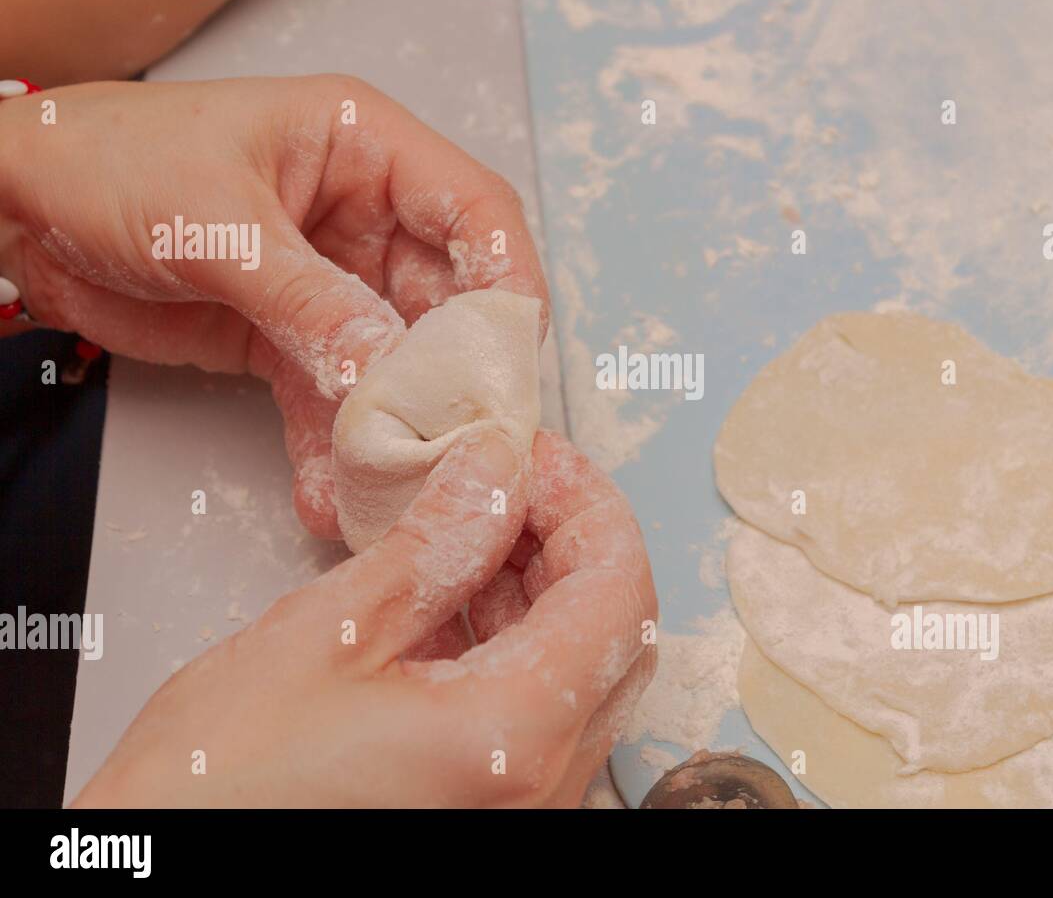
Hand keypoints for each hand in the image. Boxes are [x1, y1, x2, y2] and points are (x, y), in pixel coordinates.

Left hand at [0, 76, 549, 537]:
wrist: (17, 205)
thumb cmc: (111, 161)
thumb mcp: (215, 224)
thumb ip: (307, 300)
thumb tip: (385, 368)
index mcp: (364, 149)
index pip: (475, 210)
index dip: (507, 278)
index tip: (511, 352)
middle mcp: (364, 216)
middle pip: (446, 300)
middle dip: (451, 374)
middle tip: (456, 440)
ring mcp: (334, 282)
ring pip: (395, 361)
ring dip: (393, 425)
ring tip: (387, 481)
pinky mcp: (295, 338)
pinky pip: (335, 395)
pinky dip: (335, 443)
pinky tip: (328, 487)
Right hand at [72, 429, 655, 807]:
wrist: (170, 857)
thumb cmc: (219, 789)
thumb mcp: (328, 632)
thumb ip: (434, 542)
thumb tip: (494, 468)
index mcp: (514, 737)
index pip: (618, 592)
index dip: (589, 506)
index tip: (537, 458)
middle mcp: (541, 786)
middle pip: (612, 632)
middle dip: (569, 541)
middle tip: (509, 483)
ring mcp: (519, 807)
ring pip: (578, 671)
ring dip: (541, 589)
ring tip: (475, 527)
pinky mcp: (486, 810)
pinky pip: (536, 712)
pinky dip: (512, 644)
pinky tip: (455, 598)